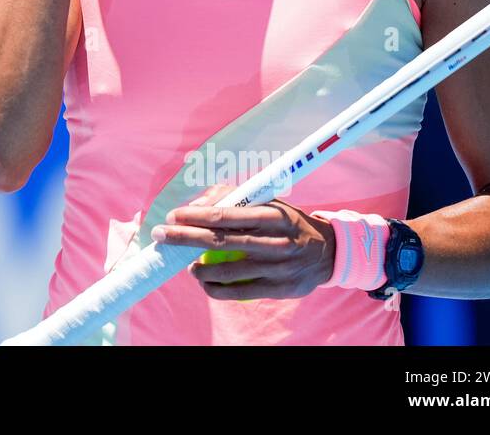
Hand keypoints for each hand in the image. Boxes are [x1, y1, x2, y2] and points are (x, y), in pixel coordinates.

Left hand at [151, 183, 336, 300]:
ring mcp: (278, 267)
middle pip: (221, 241)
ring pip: (229, 271)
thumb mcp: (269, 202)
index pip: (225, 215)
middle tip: (161, 235)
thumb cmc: (288, 222)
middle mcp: (276, 241)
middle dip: (185, 237)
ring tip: (187, 266)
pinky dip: (217, 289)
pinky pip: (242, 292)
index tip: (173, 215)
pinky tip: (204, 283)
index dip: (195, 216)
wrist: (328, 252)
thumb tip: (197, 203)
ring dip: (200, 269)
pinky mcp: (280, 289)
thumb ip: (234, 198)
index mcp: (272, 215)